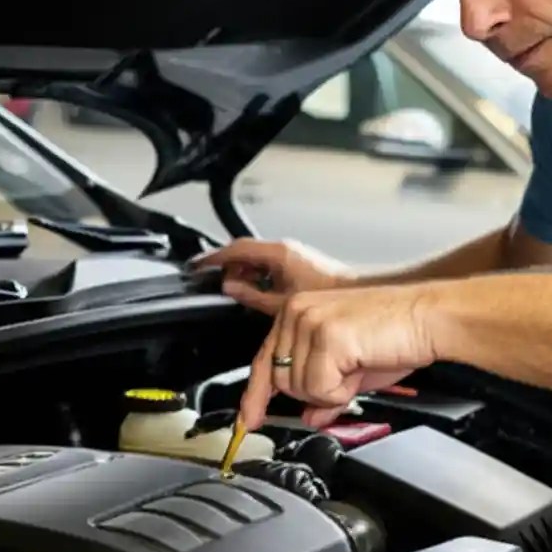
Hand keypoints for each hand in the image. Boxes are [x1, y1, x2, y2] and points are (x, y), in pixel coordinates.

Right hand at [189, 238, 354, 314]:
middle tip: (214, 280)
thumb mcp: (280, 302)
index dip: (214, 257)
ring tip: (236, 288)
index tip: (198, 265)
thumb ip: (252, 295)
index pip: (236, 248)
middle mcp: (284, 249)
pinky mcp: (297, 261)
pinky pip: (268, 262)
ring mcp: (291, 253)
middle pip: (244, 251)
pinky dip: (257, 273)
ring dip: (243, 270)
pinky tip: (257, 289)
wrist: (353, 294)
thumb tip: (231, 287)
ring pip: (256, 256)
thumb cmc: (325, 295)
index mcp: (278, 253)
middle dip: (227, 265)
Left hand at [239, 284, 440, 429]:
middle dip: (314, 392)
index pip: (265, 360)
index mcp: (298, 310)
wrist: (429, 318)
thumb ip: (324, 389)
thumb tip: (310, 415)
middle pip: (281, 381)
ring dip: (330, 391)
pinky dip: (340, 392)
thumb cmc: (398, 333)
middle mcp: (297, 310)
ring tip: (358, 366)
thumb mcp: (353, 368)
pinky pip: (318, 389)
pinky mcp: (326, 336)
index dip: (256, 397)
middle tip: (348, 376)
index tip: (248, 420)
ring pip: (297, 388)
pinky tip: (359, 368)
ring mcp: (309, 322)